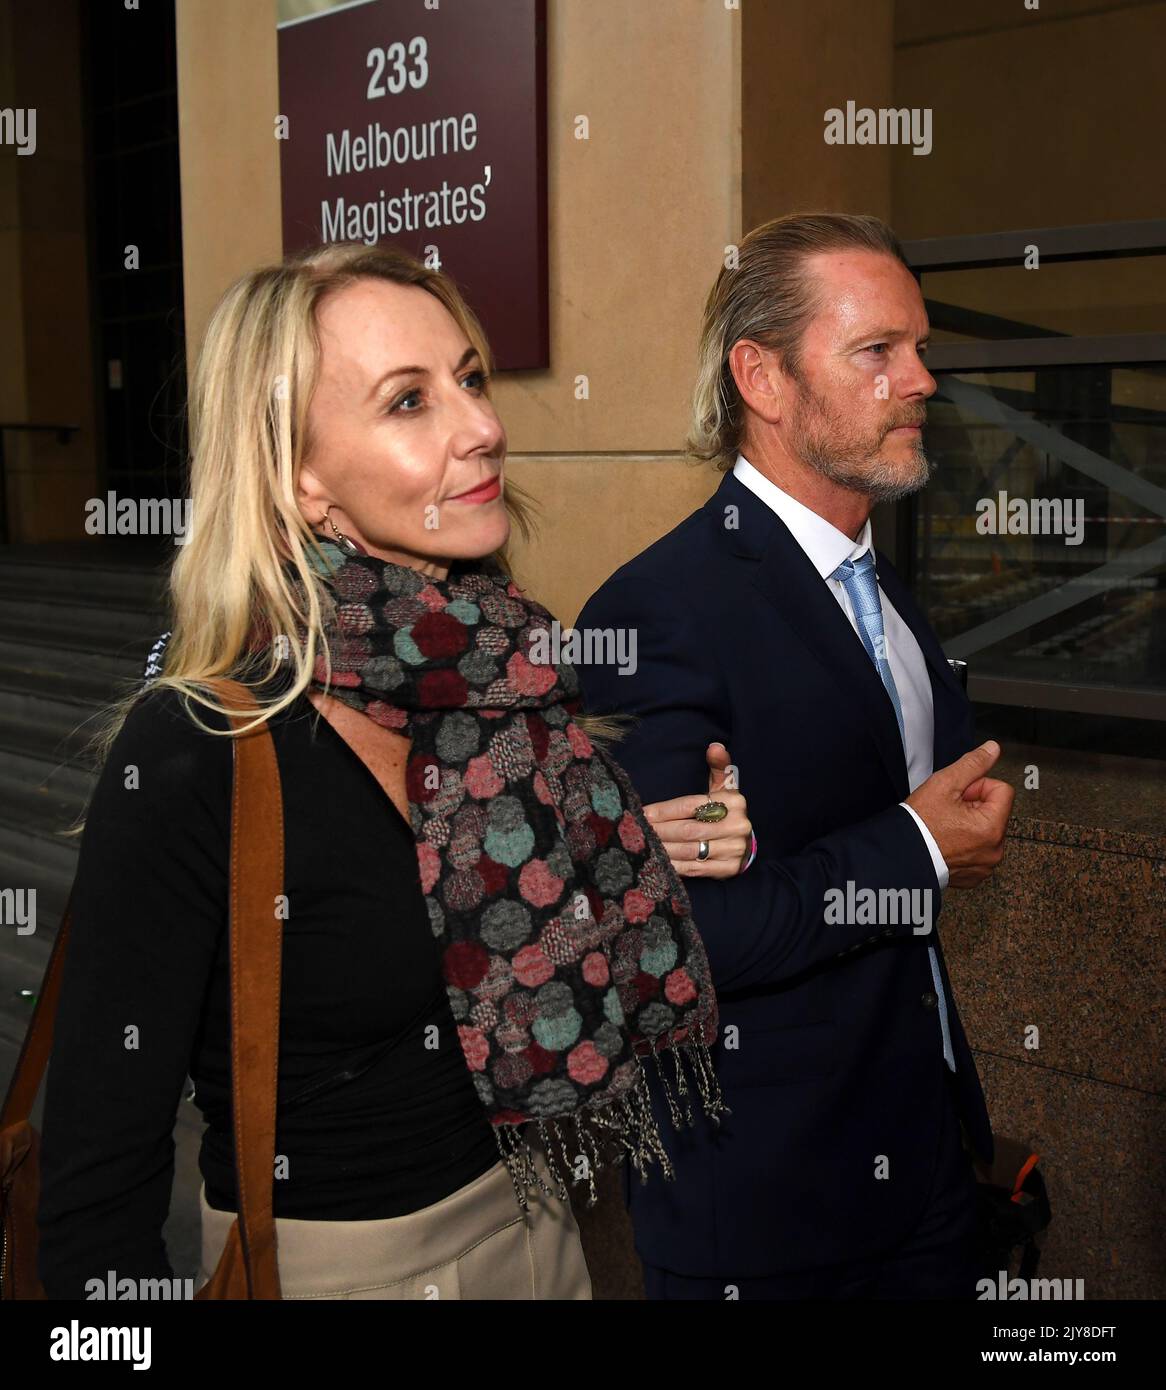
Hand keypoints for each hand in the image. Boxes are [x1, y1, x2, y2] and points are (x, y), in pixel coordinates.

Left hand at [643, 743, 752, 877]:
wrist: (744, 843)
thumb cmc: (725, 810)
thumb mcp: (723, 787)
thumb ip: (718, 766)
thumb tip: (714, 746)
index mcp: (733, 801)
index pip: (691, 805)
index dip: (665, 810)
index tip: (644, 813)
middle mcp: (737, 825)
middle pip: (688, 829)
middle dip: (660, 831)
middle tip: (638, 830)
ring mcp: (734, 849)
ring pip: (690, 850)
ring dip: (664, 849)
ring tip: (645, 846)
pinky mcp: (728, 869)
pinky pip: (695, 868)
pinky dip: (675, 866)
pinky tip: (659, 862)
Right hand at [906, 740, 1014, 888]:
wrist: (900, 855)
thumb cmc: (919, 823)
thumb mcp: (945, 784)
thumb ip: (973, 764)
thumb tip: (993, 749)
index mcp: (992, 827)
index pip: (1001, 790)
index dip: (977, 787)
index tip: (958, 796)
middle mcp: (994, 850)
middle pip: (995, 811)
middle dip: (974, 806)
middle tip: (948, 811)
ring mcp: (986, 865)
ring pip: (987, 830)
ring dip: (971, 824)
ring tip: (946, 827)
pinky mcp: (976, 876)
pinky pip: (980, 850)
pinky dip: (967, 844)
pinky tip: (947, 842)